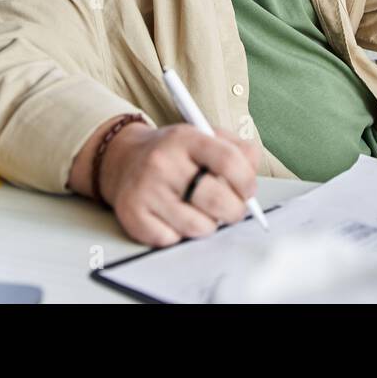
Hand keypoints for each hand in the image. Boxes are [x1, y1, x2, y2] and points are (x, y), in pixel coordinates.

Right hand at [98, 122, 261, 246]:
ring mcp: (146, 190)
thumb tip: (252, 176)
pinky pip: (172, 240)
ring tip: (198, 210)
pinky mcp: (132, 215)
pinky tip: (173, 217)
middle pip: (218, 201)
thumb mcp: (205, 136)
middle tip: (231, 209)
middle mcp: (163, 162)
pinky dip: (178, 234)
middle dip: (234, 211)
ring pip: (199, 227)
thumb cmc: (173, 153)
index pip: (229, 161)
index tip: (248, 191)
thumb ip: (238, 150)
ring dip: (206, 225)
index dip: (246, 182)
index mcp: (185, 138)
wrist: (124, 159)